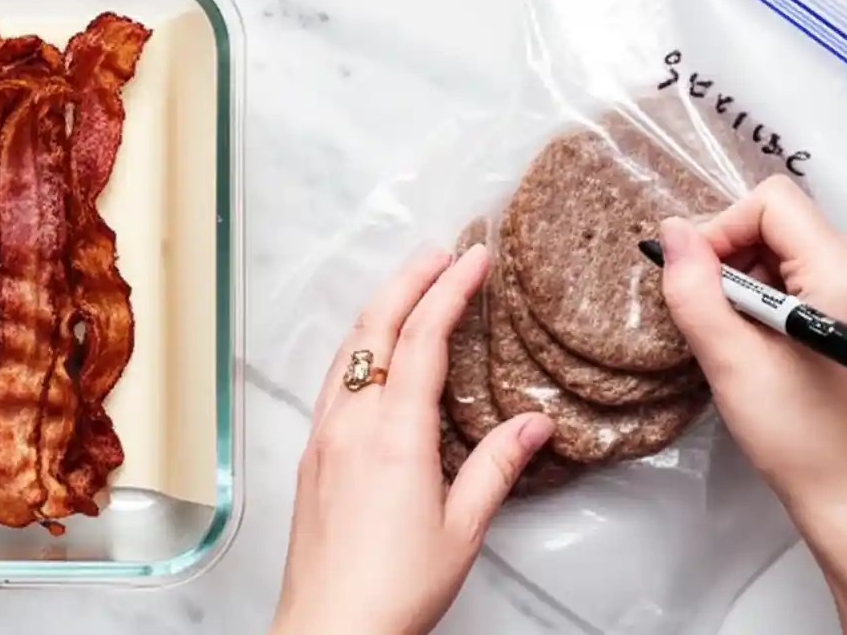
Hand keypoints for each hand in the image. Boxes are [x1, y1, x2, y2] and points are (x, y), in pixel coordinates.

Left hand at [271, 246, 555, 634]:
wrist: (328, 629)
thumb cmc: (395, 589)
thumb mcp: (463, 529)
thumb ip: (497, 466)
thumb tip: (535, 422)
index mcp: (395, 436)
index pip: (423, 339)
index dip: (449, 291)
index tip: (473, 257)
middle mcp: (352, 424)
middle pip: (376, 328)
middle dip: (408, 280)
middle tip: (439, 250)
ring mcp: (324, 436)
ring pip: (349, 350)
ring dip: (380, 308)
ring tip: (409, 285)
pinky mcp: (311, 455)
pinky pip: (334, 380)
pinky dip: (359, 346)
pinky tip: (370, 352)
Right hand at [656, 175, 846, 509]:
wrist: (841, 485)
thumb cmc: (792, 432)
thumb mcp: (728, 359)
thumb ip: (694, 288)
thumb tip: (671, 232)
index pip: (772, 204)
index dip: (722, 231)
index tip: (698, 280)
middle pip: (781, 221)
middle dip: (734, 258)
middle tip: (717, 315)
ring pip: (789, 243)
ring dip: (749, 277)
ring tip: (741, 331)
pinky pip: (805, 266)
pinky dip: (770, 290)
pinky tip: (762, 334)